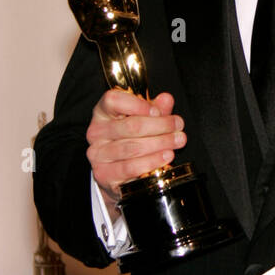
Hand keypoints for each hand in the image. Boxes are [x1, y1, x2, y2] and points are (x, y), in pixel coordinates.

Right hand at [86, 90, 185, 216]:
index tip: (158, 111)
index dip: (138, 104)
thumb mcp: (142, 119)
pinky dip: (151, 162)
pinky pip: (130, 168)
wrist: (116, 171)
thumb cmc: (130, 138)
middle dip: (160, 126)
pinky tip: (165, 157)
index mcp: (102, 112)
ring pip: (132, 147)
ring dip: (160, 144)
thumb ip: (155, 108)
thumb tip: (166, 99)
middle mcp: (96, 132)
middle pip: (130, 126)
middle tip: (178, 126)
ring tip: (177, 141)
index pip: (113, 100)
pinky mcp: (104, 175)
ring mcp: (98, 155)